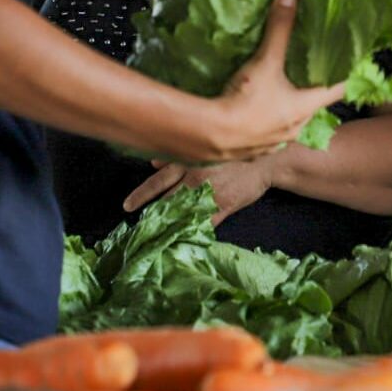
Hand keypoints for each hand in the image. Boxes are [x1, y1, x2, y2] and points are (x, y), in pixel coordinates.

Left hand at [124, 158, 274, 225]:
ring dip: (169, 225)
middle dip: (151, 215)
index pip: (157, 181)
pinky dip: (194, 231)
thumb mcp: (203, 150)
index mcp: (187, 162)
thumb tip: (153, 161)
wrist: (265, 160)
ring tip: (156, 237)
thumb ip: (178, 158)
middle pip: (166, 199)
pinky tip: (185, 240)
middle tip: (137, 229)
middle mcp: (194, 177)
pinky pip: (206, 222)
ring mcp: (210, 192)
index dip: (141, 195)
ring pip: (183, 212)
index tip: (126, 207)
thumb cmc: (232, 153)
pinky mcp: (224, 205)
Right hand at [199, 0, 344, 161]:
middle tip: (306, 71)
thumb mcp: (265, 61)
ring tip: (279, 89)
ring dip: (286, 107)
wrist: (212, 136)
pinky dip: (264, 122)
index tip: (343, 63)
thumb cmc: (247, 100)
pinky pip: (265, 134)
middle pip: (311, 107)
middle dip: (309, 90)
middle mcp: (295, 128)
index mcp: (305, 108)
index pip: (337, 90)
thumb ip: (279, 30)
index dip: (341, 76)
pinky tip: (253, 112)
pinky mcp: (254, 150)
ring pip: (288, 122)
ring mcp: (275, 142)